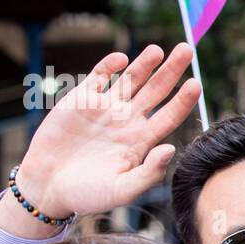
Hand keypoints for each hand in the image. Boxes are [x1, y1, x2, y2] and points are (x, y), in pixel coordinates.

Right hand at [16, 45, 201, 217]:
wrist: (48, 187)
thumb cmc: (88, 194)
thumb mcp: (122, 190)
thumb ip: (149, 173)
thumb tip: (171, 148)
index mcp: (142, 140)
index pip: (170, 115)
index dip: (183, 100)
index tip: (196, 84)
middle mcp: (128, 120)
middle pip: (156, 90)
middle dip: (172, 70)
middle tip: (187, 49)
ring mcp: (106, 108)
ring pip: (131, 78)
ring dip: (145, 63)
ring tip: (159, 50)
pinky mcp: (81, 99)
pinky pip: (99, 76)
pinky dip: (110, 66)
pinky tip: (122, 59)